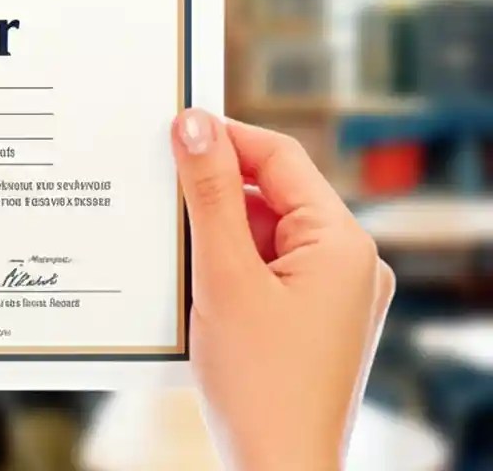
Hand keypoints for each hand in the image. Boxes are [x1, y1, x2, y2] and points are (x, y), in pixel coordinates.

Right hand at [171, 109, 393, 470]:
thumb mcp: (223, 276)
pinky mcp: (316, 323)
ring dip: (218, 234)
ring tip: (174, 253)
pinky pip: (270, 271)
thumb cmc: (258, 384)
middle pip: (274, 196)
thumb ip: (207, 194)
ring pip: (267, 235)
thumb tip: (193, 125)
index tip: (171, 128)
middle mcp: (351, 264)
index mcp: (342, 243)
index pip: (280, 158)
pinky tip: (193, 286)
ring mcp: (336, 296)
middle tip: (157, 191)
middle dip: (214, 193)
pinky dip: (230, 268)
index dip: (224, 137)